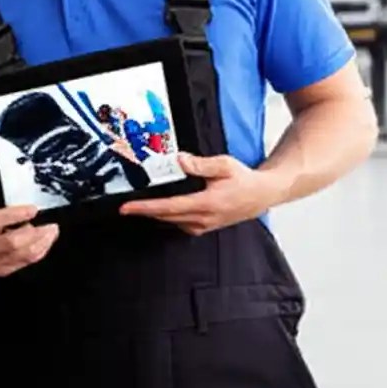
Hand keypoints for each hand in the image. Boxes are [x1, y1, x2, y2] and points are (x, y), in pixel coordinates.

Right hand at [0, 163, 58, 276]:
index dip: (13, 216)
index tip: (32, 209)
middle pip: (9, 243)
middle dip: (34, 234)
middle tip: (49, 225)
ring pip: (18, 256)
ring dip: (39, 245)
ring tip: (51, 233)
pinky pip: (20, 265)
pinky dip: (36, 254)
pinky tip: (44, 244)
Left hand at [120, 152, 284, 235]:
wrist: (261, 194)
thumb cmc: (243, 179)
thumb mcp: (224, 165)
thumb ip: (200, 164)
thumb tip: (179, 160)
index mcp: (207, 203)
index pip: (169, 207)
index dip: (146, 208)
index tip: (127, 208)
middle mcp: (204, 218)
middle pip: (166, 217)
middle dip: (144, 212)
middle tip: (125, 207)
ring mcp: (204, 225)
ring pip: (172, 222)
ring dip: (155, 215)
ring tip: (138, 207)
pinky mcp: (205, 227)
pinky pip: (180, 224)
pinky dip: (168, 217)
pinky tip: (161, 210)